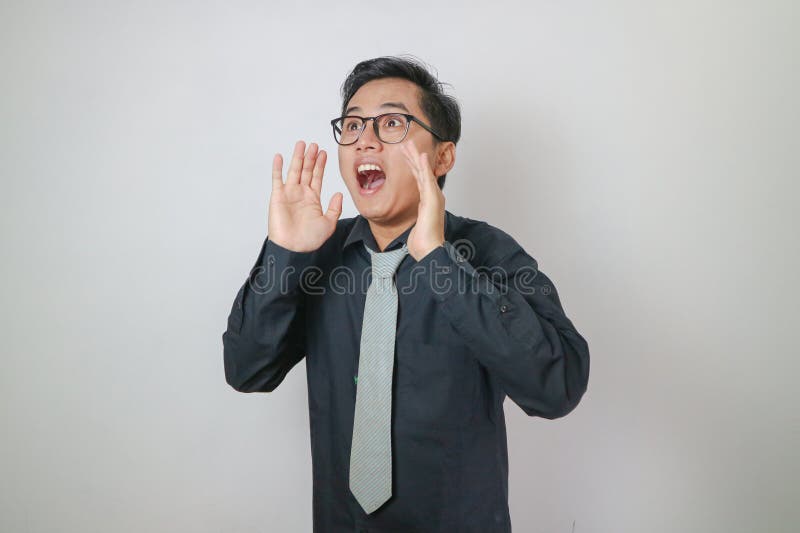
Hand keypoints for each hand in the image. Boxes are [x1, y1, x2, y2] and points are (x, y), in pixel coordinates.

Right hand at [268, 140, 342, 252]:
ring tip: (301, 144)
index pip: (317, 177)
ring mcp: (289, 194)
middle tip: (314, 144)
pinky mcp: (278, 197)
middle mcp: (301, 194)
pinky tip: (280, 157)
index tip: (324, 152)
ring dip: (297, 158)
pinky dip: (278, 168)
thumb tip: (339, 194)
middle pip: (306, 171)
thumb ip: (334, 208)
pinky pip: (277, 180)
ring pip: (294, 171)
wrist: (294, 249)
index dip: (320, 165)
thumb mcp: (329, 224)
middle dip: (310, 157)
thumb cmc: (309, 240)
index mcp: (313, 199)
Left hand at [401, 140, 444, 260]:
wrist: (430, 249)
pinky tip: (421, 156)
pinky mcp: (432, 199)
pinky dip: (424, 166)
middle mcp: (433, 196)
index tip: (406, 155)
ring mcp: (434, 196)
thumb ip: (415, 218)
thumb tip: (410, 219)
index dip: (412, 166)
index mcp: (428, 201)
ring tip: (409, 144)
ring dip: (416, 157)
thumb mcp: (415, 225)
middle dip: (413, 157)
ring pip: (424, 171)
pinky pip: (427, 179)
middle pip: (421, 172)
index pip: (419, 179)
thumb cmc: (423, 241)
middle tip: (406, 143)